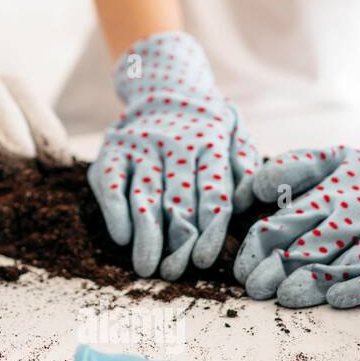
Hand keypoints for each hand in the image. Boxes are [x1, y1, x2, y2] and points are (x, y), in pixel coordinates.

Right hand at [88, 32, 259, 279]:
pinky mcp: (112, 149)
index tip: (202, 260)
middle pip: (178, 201)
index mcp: (211, 143)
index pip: (213, 194)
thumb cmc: (206, 126)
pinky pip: (111, 184)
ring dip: (146, 235)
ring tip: (148, 268)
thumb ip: (244, 167)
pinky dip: (116, 212)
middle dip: (177, 242)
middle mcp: (175, 143)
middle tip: (174, 274)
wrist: (164, 86)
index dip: (209, 231)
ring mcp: (141, 146)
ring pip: (144, 196)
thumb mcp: (235, 136)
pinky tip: (122, 239)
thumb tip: (248, 201)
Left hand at [233, 109, 359, 308]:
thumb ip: (290, 169)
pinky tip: (337, 299)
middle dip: (276, 271)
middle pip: (306, 249)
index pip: (281, 226)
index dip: (257, 251)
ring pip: (342, 265)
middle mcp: (356, 218)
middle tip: (254, 290)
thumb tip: (247, 189)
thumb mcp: (333, 159)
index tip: (241, 272)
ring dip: (312, 282)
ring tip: (286, 297)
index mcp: (330, 196)